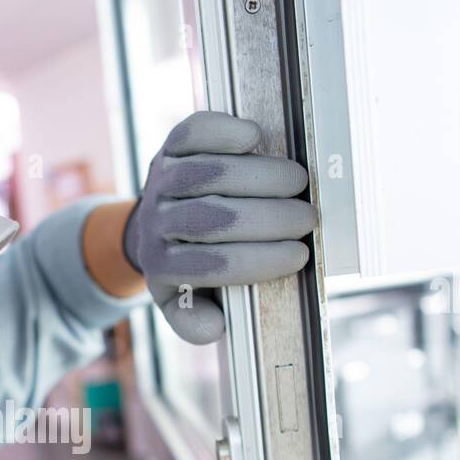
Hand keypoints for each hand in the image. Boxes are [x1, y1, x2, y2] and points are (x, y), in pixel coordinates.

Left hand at [122, 110, 316, 344]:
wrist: (150, 226)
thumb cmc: (185, 268)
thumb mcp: (183, 304)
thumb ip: (195, 322)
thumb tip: (214, 327)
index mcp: (163, 267)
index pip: (211, 266)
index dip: (259, 261)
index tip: (300, 256)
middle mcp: (157, 223)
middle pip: (210, 219)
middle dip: (268, 218)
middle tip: (309, 219)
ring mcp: (160, 182)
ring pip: (205, 174)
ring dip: (259, 175)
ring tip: (299, 181)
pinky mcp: (168, 148)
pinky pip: (191, 134)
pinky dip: (222, 131)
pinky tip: (255, 136)